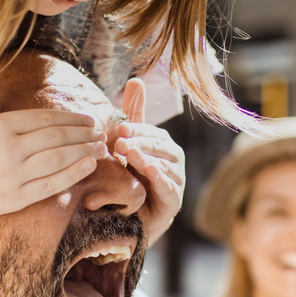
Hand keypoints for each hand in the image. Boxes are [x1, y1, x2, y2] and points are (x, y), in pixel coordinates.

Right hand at [0, 74, 107, 218]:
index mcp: (0, 126)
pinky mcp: (14, 198)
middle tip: (100, 131)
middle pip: (56, 138)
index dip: (70, 118)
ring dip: (84, 152)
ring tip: (101, 147)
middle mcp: (8, 150)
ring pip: (58, 160)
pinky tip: (89, 166)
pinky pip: (50, 186)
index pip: (45, 119)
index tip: (88, 118)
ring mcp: (12, 175)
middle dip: (83, 134)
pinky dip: (73, 175)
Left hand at [115, 78, 185, 244]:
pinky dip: (161, 179)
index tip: (119, 129)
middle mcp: (173, 160)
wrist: (131, 217)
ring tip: (131, 156)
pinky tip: (150, 172)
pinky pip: (169, 187)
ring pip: (165, 166)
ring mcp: (175, 180)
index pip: (152, 132)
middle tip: (119, 144)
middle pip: (160, 147)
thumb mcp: (128, 144)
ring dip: (147, 159)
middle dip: (140, 143)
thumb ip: (134, 115)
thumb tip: (136, 79)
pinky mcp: (173, 201)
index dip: (137, 130)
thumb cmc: (131, 176)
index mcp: (163, 144)